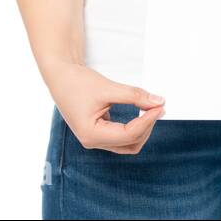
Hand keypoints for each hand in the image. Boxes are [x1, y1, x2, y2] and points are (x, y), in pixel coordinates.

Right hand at [42, 60, 165, 153]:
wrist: (61, 77)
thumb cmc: (78, 82)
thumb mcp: (109, 88)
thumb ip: (135, 96)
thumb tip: (159, 102)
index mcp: (91, 134)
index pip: (129, 134)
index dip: (148, 121)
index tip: (160, 106)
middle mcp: (92, 141)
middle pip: (130, 143)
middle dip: (147, 126)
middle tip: (158, 106)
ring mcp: (95, 139)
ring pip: (127, 144)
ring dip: (142, 129)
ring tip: (151, 110)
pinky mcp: (99, 132)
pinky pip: (122, 137)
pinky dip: (135, 127)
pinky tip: (141, 113)